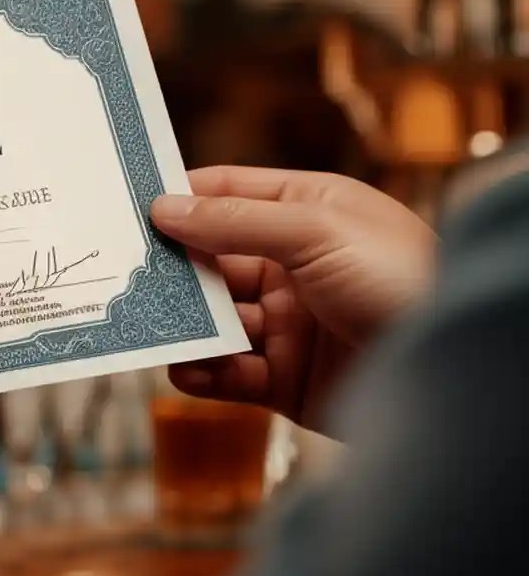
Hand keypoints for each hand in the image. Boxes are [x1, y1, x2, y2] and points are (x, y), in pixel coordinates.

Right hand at [151, 167, 436, 428]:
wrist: (453, 371)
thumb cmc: (401, 279)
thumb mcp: (315, 231)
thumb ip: (235, 221)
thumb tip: (164, 207)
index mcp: (308, 213)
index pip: (228, 195)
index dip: (180, 197)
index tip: (127, 203)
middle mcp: (295, 266)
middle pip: (213, 260)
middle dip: (172, 267)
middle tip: (122, 270)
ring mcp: (290, 325)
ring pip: (217, 320)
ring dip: (184, 322)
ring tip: (146, 323)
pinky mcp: (287, 381)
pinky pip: (231, 374)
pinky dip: (204, 372)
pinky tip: (184, 367)